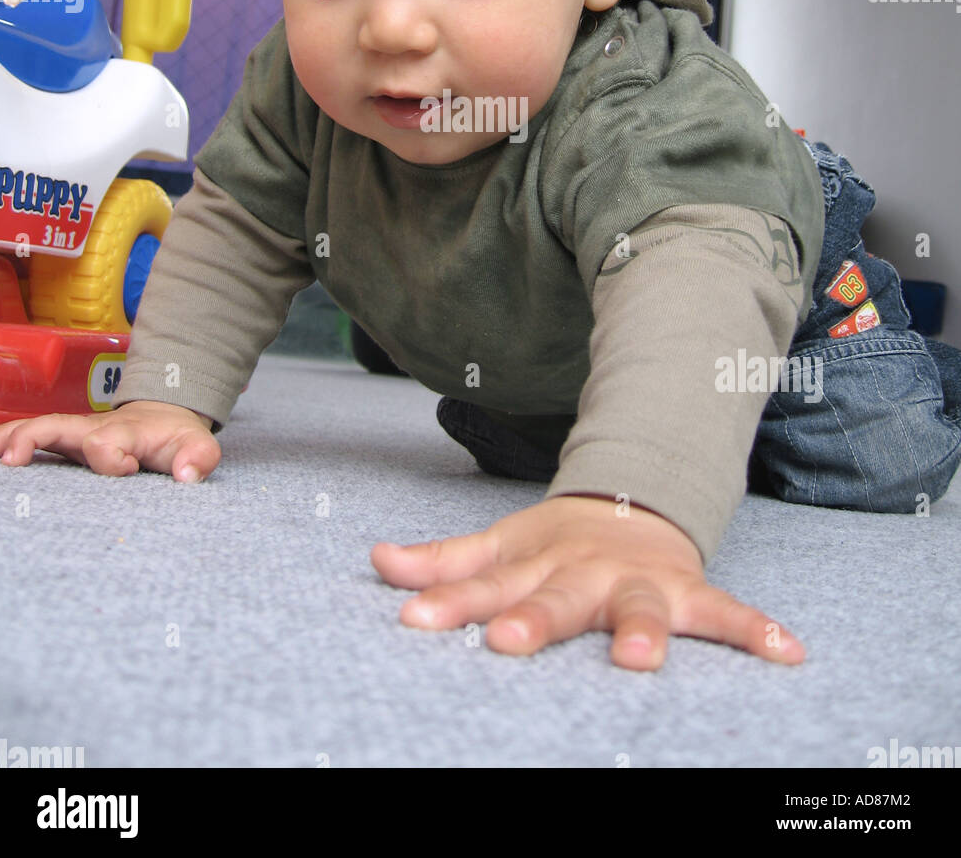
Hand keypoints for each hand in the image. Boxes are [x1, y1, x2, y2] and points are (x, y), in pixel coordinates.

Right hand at [0, 402, 219, 482]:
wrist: (165, 417)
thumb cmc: (175, 437)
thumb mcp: (198, 445)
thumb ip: (198, 458)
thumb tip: (187, 476)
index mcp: (125, 432)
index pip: (106, 442)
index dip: (111, 458)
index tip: (129, 469)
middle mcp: (93, 429)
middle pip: (58, 425)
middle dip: (34, 438)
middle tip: (12, 461)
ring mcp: (74, 435)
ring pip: (38, 428)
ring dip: (11, 440)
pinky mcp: (64, 444)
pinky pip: (31, 436)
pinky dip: (7, 443)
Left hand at [371, 494, 804, 669]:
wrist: (635, 504)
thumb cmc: (556, 543)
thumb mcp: (500, 543)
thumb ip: (444, 560)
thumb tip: (375, 560)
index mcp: (536, 562)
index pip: (486, 585)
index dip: (449, 602)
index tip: (415, 619)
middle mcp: (585, 571)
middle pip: (557, 598)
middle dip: (535, 619)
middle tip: (507, 643)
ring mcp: (639, 581)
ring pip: (639, 606)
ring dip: (642, 630)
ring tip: (640, 660)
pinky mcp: (688, 592)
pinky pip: (726, 612)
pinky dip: (757, 630)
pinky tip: (788, 653)